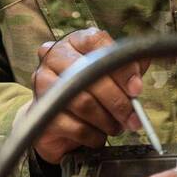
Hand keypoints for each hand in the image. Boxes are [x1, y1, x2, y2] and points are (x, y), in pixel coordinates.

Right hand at [31, 27, 148, 163]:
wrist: (57, 120)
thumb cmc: (91, 91)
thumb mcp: (114, 73)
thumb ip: (129, 68)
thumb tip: (135, 84)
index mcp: (76, 40)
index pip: (98, 43)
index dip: (121, 66)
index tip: (136, 89)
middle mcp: (55, 56)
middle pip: (90, 75)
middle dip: (118, 101)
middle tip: (133, 118)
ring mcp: (43, 82)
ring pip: (83, 102)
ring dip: (107, 120)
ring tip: (116, 127)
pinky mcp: (40, 110)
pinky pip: (74, 126)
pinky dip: (92, 135)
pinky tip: (98, 136)